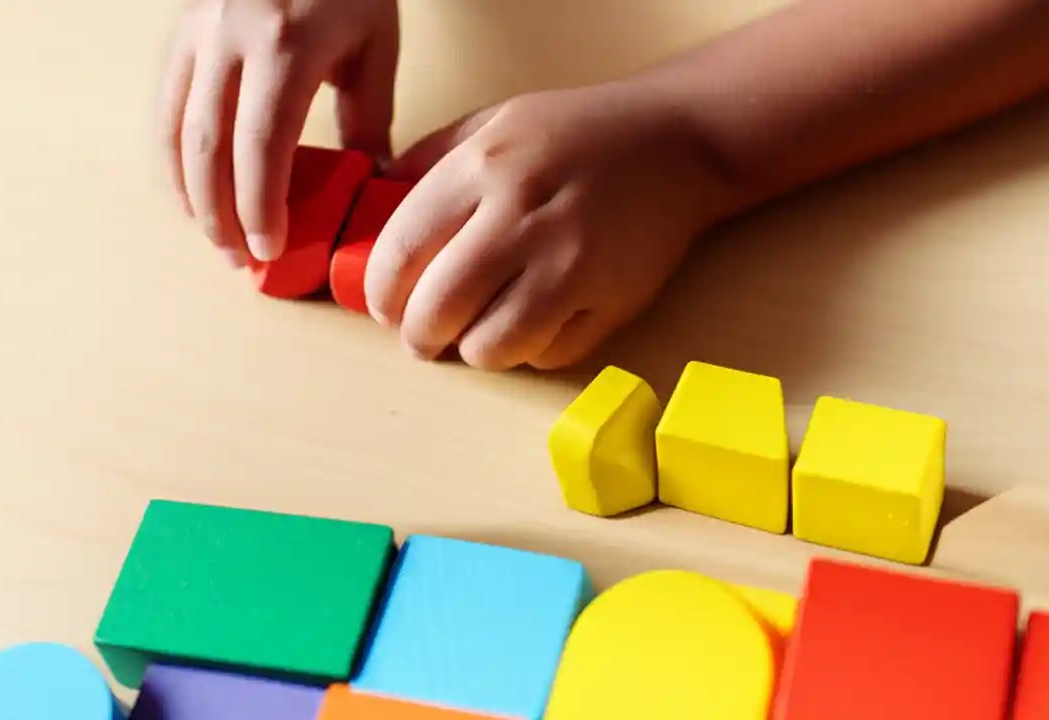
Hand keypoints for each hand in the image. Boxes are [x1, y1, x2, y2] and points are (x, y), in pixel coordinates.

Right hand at [161, 0, 398, 266]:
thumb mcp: (374, 46)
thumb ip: (368, 118)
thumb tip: (366, 186)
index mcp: (285, 47)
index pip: (261, 148)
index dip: (259, 208)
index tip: (270, 250)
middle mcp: (229, 40)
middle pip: (207, 148)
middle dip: (219, 214)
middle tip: (239, 259)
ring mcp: (197, 32)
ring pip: (173, 129)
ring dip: (188, 192)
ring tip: (210, 234)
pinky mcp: (182, 31)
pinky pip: (164, 104)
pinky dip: (171, 155)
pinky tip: (188, 187)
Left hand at [366, 81, 728, 370]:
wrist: (677, 143)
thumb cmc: (576, 134)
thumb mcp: (495, 124)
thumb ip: (429, 163)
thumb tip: (371, 210)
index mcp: (486, 166)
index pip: (401, 251)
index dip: (380, 292)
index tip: (383, 305)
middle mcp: (524, 216)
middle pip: (438, 310)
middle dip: (418, 336)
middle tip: (422, 337)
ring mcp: (572, 265)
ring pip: (490, 348)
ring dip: (474, 349)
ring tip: (479, 332)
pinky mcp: (611, 303)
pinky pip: (547, 356)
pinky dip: (530, 351)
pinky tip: (534, 323)